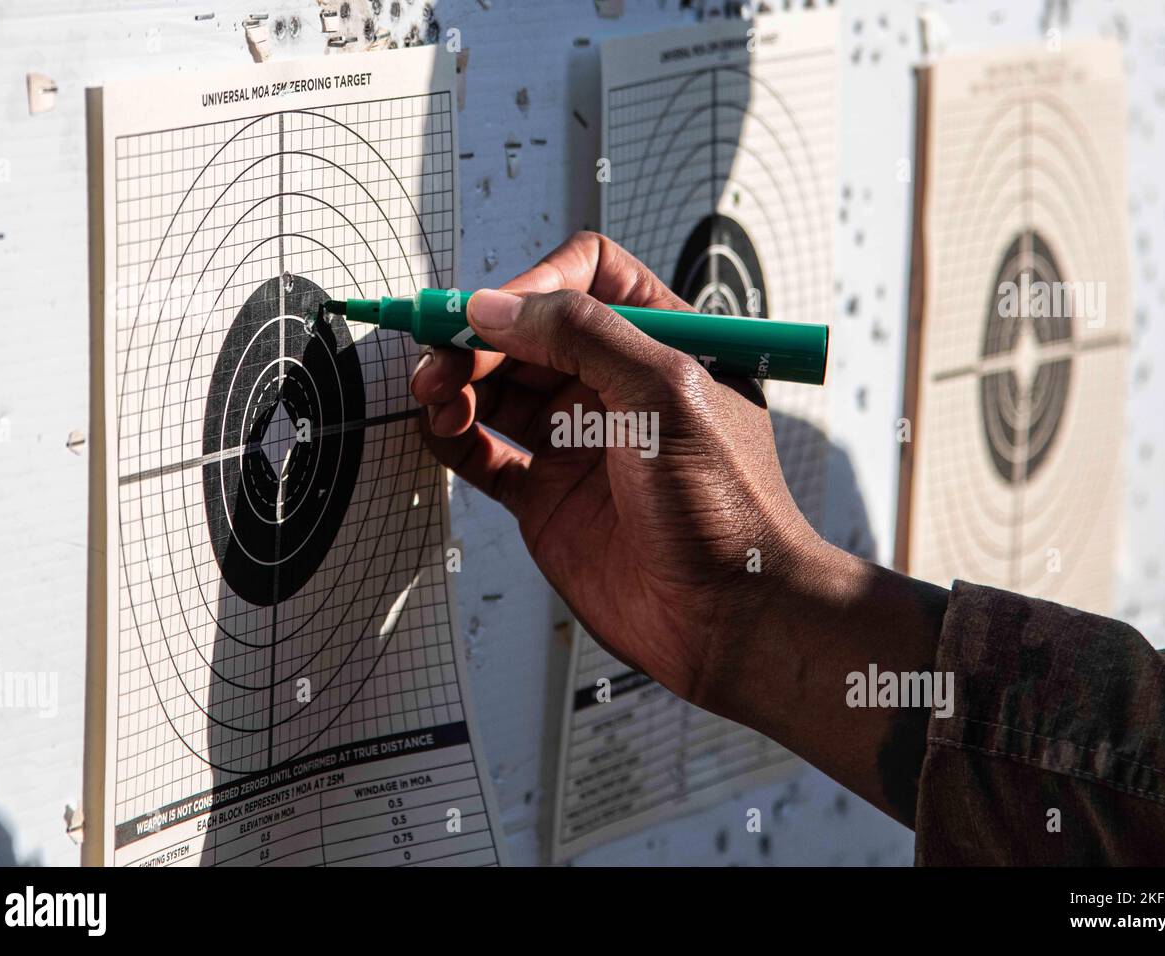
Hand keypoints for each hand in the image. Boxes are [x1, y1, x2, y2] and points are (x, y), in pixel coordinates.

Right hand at [411, 232, 823, 703]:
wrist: (727, 618)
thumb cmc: (729, 510)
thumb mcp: (666, 395)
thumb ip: (583, 337)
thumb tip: (501, 305)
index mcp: (659, 345)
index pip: (587, 278)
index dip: (534, 285)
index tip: (493, 313)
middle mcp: (614, 387)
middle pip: (528, 333)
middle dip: (477, 338)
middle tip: (440, 358)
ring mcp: (578, 441)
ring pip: (498, 388)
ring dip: (457, 382)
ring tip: (435, 396)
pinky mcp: (548, 496)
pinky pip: (485, 453)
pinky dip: (455, 437)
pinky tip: (442, 431)